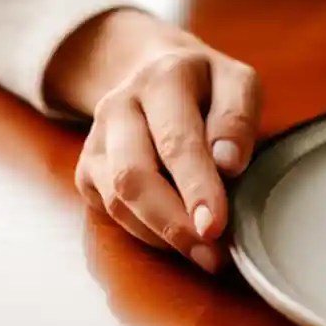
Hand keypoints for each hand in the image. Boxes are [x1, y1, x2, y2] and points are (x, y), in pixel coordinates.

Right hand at [48, 9, 261, 271]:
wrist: (152, 71)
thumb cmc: (206, 86)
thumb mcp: (237, 83)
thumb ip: (237, 119)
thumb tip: (228, 164)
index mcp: (161, 80)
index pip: (176, 140)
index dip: (196, 187)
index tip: (216, 225)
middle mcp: (119, 107)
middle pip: (134, 176)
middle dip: (174, 222)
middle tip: (213, 253)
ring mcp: (96, 140)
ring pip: (118, 201)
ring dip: (163, 235)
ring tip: (206, 254)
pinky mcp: (88, 171)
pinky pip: (112, 213)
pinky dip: (148, 234)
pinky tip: (180, 239)